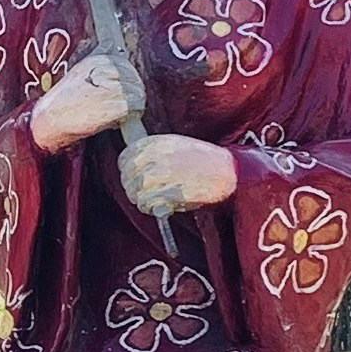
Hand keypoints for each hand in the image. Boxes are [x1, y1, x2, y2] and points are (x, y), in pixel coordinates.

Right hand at [30, 52, 133, 149]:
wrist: (50, 119)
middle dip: (134, 91)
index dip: (127, 77)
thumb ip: (98, 63)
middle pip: (134, 79)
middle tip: (127, 102)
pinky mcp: (116, 107)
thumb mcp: (78, 73)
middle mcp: (106, 72)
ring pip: (138, 93)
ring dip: (136, 104)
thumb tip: (114, 50)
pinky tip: (120, 119)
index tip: (123, 87)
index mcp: (96, 61)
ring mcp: (112, 89)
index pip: (124, 64)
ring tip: (124, 112)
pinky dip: (133, 114)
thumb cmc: (63, 100)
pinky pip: (135, 107)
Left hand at [119, 134, 238, 214]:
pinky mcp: (169, 191)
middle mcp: (156, 156)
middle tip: (146, 195)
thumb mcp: (175, 147)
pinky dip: (153, 208)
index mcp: (156, 143)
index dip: (127, 172)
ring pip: (135, 193)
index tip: (135, 179)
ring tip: (158, 201)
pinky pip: (147, 204)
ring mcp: (162, 173)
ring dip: (143, 201)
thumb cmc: (202, 161)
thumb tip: (130, 169)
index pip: (124, 158)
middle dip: (133, 189)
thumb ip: (152, 155)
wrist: (226, 171)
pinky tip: (164, 206)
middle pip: (127, 178)